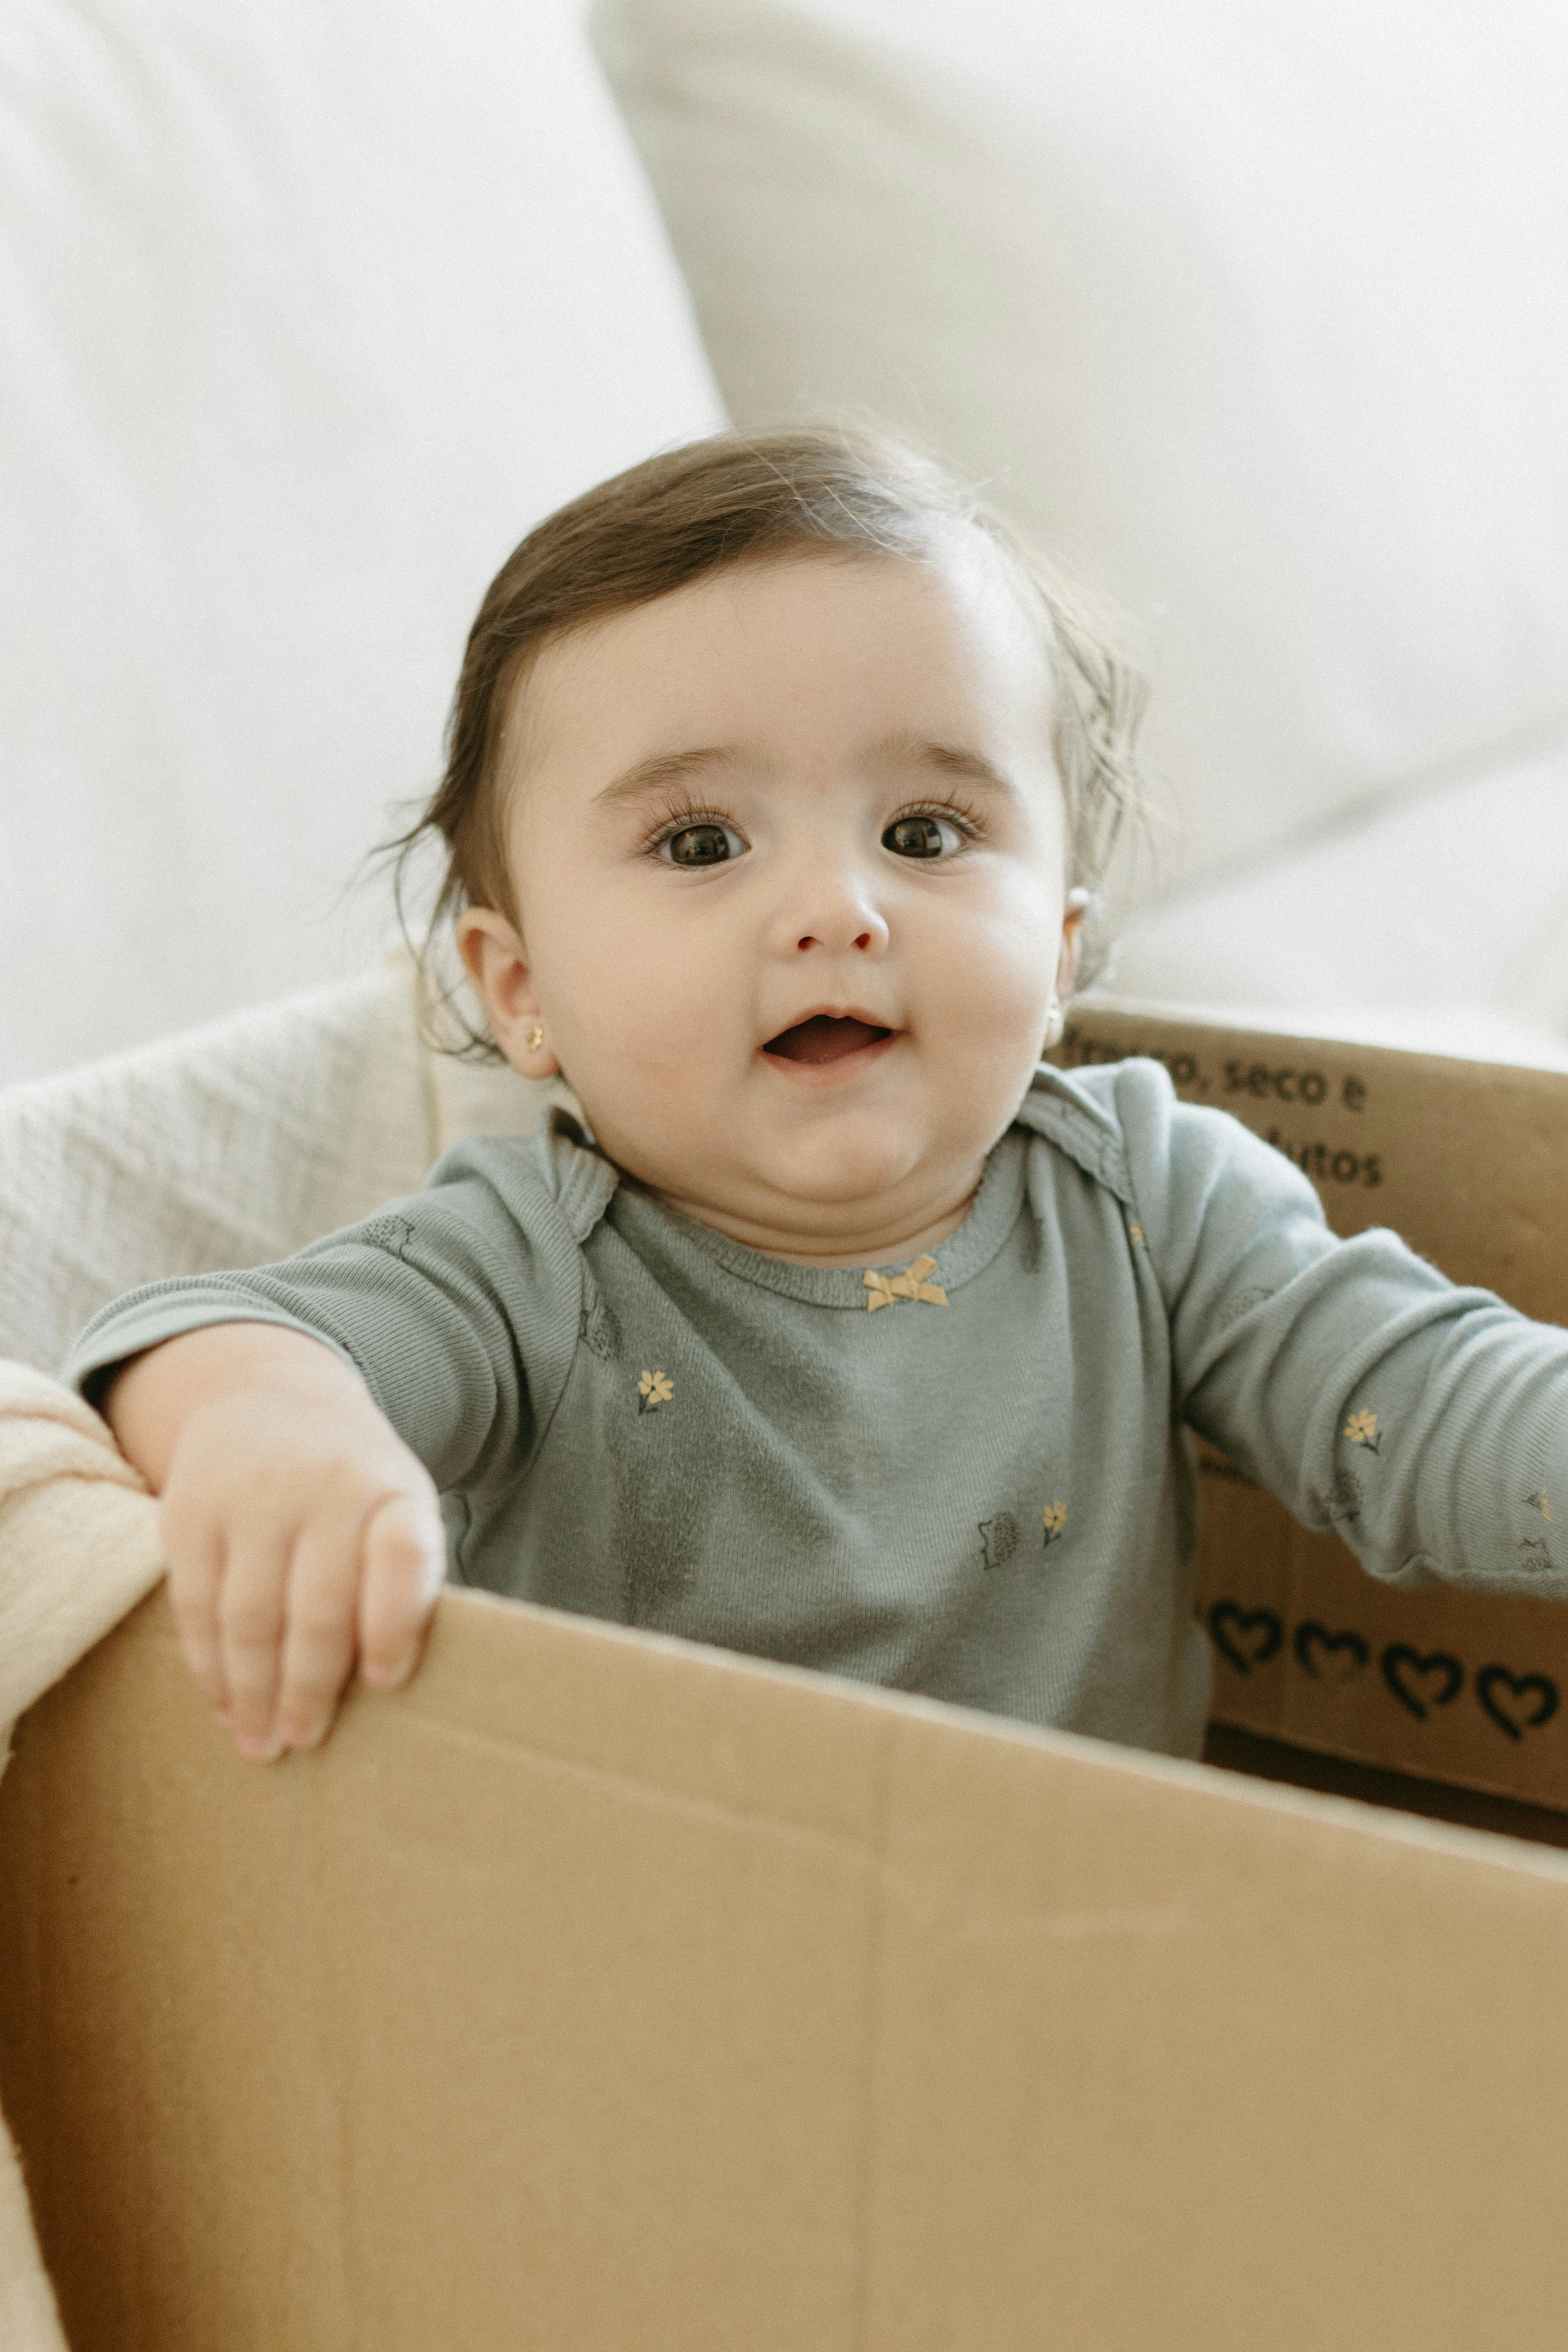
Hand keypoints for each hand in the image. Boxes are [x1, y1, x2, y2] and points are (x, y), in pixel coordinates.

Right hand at [107, 1326, 445, 1760]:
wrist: (271, 1397)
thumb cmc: (352, 1488)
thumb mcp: (397, 1510)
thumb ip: (398, 1587)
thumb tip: (376, 1696)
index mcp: (394, 1494)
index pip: (403, 1558)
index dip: (394, 1624)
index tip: (384, 1683)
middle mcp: (327, 1488)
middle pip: (317, 1609)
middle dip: (309, 1689)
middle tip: (302, 1741)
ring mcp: (253, 1496)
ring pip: (249, 1618)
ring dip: (253, 1693)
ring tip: (260, 1743)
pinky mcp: (190, 1510)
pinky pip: (195, 1606)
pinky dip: (209, 1666)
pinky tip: (223, 1702)